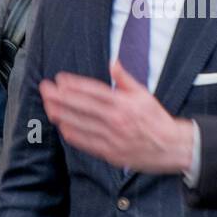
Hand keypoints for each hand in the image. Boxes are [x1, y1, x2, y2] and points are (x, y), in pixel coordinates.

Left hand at [39, 59, 195, 173]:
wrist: (171, 147)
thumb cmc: (157, 120)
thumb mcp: (144, 94)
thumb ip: (125, 79)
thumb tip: (113, 63)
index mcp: (124, 103)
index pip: (94, 91)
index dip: (74, 84)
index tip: (60, 79)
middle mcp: (116, 120)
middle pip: (82, 106)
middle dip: (61, 96)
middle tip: (45, 89)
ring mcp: (111, 137)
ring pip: (81, 124)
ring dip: (62, 114)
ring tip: (48, 106)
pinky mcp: (110, 153)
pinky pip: (86, 143)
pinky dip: (72, 135)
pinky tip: (62, 126)